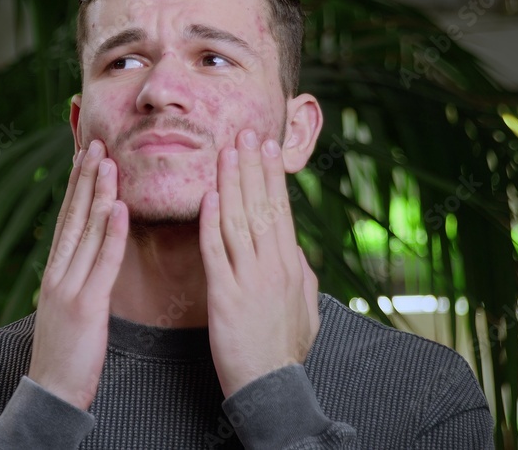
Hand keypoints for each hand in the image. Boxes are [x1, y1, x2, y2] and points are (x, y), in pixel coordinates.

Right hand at [28, 140, 127, 409]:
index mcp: (55, 272)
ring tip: (109, 162)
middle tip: (96, 142)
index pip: (67, 218)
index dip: (77, 185)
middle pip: (73, 216)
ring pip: (86, 232)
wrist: (50, 392)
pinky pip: (102, 263)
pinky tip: (119, 208)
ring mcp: (68, 288)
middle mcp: (58, 272)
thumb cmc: (65, 351)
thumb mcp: (68, 307)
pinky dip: (111, 233)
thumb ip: (78, 278)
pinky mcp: (84, 306)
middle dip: (85, 178)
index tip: (85, 155)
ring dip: (98, 194)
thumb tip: (91, 254)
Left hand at [199, 129, 320, 397]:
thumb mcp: (307, 310)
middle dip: (252, 166)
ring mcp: (250, 279)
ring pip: (240, 220)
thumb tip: (297, 250)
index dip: (271, 176)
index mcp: (292, 266)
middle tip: (246, 132)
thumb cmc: (285, 350)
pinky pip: (218, 252)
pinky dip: (213, 222)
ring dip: (232, 182)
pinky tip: (210, 196)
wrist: (271, 386)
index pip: (280, 210)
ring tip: (226, 150)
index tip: (266, 147)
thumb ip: (302, 276)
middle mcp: (274, 265)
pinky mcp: (225, 295)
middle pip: (262, 205)